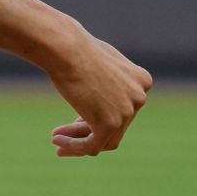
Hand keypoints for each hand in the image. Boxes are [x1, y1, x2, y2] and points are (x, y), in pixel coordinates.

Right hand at [47, 22, 152, 157]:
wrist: (66, 48)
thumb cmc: (76, 49)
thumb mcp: (101, 62)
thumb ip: (110, 81)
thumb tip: (104, 100)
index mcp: (142, 81)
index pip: (123, 108)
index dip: (100, 115)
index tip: (77, 118)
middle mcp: (139, 97)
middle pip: (114, 125)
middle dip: (85, 128)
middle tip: (61, 132)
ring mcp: (127, 112)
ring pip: (103, 138)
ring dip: (78, 141)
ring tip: (55, 139)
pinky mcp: (109, 124)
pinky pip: (91, 146)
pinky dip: (74, 147)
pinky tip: (57, 141)